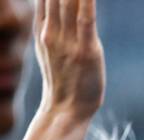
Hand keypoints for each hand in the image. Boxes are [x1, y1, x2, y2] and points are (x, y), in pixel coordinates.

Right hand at [34, 0, 104, 121]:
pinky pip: (85, 20)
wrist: (66, 110)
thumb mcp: (52, 49)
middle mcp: (51, 31)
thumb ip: (54, 27)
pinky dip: (86, 2)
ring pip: (69, 2)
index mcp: (42, 29)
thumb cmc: (64, 81)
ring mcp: (67, 40)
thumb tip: (61, 10)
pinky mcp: (85, 50)